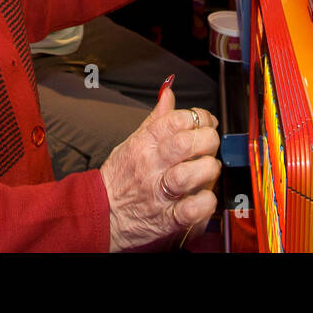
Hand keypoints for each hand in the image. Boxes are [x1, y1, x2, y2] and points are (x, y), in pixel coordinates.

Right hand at [100, 85, 220, 251]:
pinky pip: (193, 209)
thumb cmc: (120, 178)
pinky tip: (205, 195)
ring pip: (191, 174)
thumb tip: (169, 92)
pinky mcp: (168, 220)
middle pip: (187, 143)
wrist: (101, 215)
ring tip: (208, 169)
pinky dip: (206, 201)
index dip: (198, 116)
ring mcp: (159, 193)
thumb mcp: (132, 141)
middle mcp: (151, 166)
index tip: (204, 122)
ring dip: (208, 169)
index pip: (176, 120)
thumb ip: (156, 118)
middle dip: (208, 139)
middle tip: (210, 144)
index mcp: (143, 144)